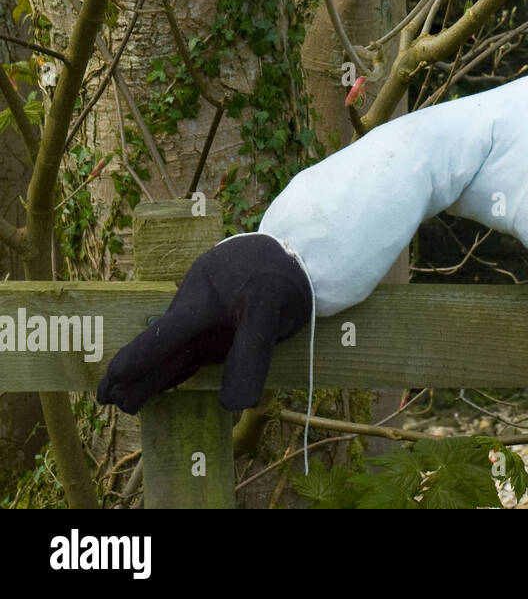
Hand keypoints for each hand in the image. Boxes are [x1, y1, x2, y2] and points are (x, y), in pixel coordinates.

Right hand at [97, 234, 311, 412]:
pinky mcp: (219, 322)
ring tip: (122, 399)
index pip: (164, 337)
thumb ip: (250, 355)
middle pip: (162, 348)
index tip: (114, 380)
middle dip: (134, 374)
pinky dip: (175, 366)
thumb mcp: (269, 312)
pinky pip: (192, 347)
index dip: (140, 360)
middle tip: (105, 400)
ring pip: (174, 351)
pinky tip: (162, 382)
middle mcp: (195, 311)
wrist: (295, 249)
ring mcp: (206, 317)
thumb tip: (234, 405)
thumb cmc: (278, 277)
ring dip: (151, 374)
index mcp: (200, 303)